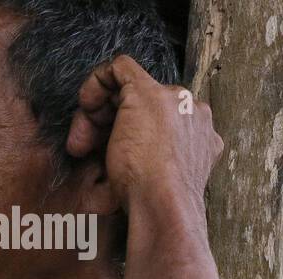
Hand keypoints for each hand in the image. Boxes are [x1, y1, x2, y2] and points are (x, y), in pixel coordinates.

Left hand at [65, 55, 222, 213]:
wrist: (163, 205)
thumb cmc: (158, 204)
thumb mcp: (160, 179)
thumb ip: (154, 160)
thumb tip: (120, 165)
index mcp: (202, 136)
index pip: (161, 120)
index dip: (129, 132)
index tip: (107, 153)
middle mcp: (194, 114)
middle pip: (145, 105)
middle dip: (110, 124)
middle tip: (87, 149)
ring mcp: (174, 101)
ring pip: (130, 92)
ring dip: (98, 117)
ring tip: (80, 145)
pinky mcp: (147, 91)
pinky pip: (120, 68)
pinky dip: (98, 82)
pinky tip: (86, 107)